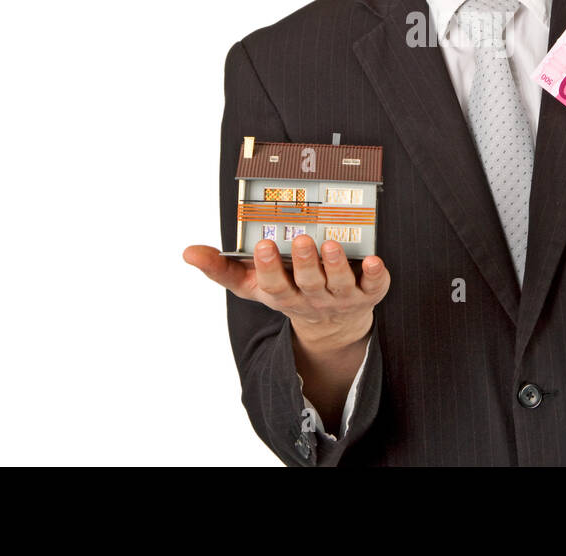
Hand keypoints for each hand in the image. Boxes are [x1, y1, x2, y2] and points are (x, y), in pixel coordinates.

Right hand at [182, 235, 389, 353]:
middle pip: (308, 283)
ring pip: (339, 284)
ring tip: (331, 244)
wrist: (331, 326)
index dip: (269, 267)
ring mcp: (342, 299)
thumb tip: (188, 252)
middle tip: (302, 240)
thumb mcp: (252, 285)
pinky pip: (375, 286)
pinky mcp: (368, 295)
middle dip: (305, 263)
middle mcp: (313, 299)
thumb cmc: (287, 291)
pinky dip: (376, 275)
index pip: (274, 285)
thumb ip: (221, 268)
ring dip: (336, 265)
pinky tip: (375, 260)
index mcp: (283, 295)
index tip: (264, 246)